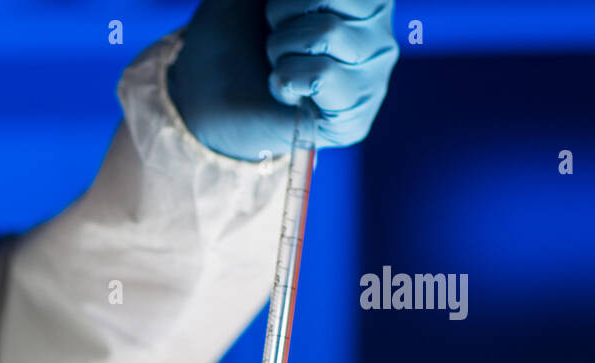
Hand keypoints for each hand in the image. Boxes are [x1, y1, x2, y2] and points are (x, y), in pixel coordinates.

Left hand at [168, 0, 397, 160]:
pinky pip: (321, 75)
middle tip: (277, 47)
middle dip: (283, 21)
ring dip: (281, 51)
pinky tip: (287, 93)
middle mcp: (381, 37)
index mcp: (367, 3)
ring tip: (281, 68)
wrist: (212, 103)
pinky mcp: (355, 118)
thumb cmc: (240, 40)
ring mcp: (373, 79)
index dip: (286, 3)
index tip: (279, 19)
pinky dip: (286, 79)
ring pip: (327, 32)